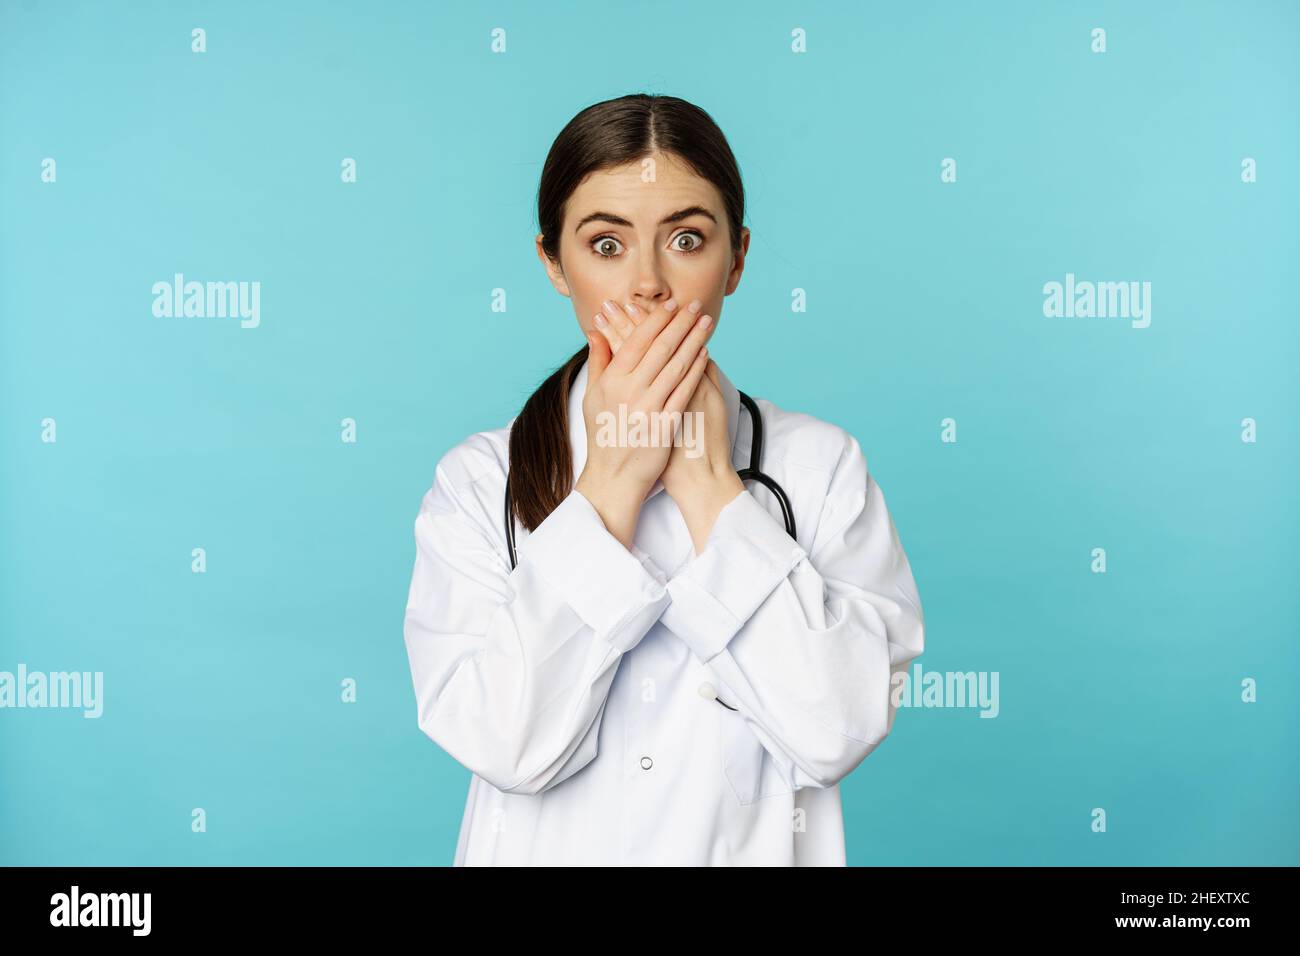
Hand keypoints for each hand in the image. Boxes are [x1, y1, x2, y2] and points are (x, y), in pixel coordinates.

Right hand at [578, 297, 713, 547]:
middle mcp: (630, 392)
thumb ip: (598, 361)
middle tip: (696, 305)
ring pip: (676, 366)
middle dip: (681, 323)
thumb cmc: (602, 435)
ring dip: (694, 341)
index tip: (672, 305)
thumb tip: (596, 331)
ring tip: (707, 323)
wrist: (613, 477)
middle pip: (661, 348)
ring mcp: (649, 408)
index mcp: (611, 381)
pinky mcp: (665, 425)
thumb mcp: (592, 396)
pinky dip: (696, 370)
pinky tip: (705, 354)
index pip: (637, 341)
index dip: (657, 320)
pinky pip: (684, 392)